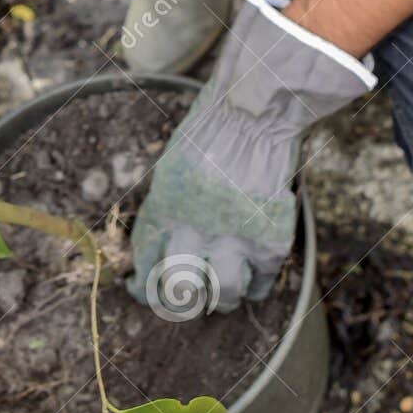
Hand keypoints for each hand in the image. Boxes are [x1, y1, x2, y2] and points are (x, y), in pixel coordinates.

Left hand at [129, 0, 374, 312]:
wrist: (255, 107)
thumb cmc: (211, 128)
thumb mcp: (173, 166)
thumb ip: (166, 206)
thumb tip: (159, 243)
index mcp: (164, 208)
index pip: (145, 263)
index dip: (142, 285)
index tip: (142, 291)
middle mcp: (194, 228)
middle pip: (180, 292)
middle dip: (178, 305)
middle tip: (185, 303)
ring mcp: (235, 235)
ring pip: (224, 294)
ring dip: (224, 298)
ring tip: (225, 292)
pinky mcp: (270, 237)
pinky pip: (262, 280)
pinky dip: (258, 284)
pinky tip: (254, 276)